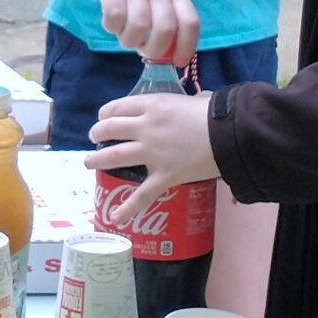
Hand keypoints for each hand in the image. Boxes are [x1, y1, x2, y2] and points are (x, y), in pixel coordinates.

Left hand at [85, 90, 218, 231]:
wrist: (230, 133)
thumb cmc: (217, 114)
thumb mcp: (198, 100)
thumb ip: (192, 102)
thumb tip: (202, 101)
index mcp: (152, 106)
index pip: (117, 107)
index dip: (105, 113)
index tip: (104, 118)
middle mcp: (145, 128)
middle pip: (109, 129)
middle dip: (97, 133)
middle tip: (94, 138)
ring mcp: (152, 153)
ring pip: (114, 156)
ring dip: (96, 160)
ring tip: (87, 163)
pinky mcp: (163, 175)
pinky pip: (142, 195)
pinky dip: (127, 208)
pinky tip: (114, 217)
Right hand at [90, 0, 198, 63]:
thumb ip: (170, 10)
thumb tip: (165, 48)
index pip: (190, 23)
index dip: (187, 48)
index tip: (178, 63)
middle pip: (165, 30)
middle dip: (154, 50)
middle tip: (144, 49)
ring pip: (139, 26)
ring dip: (130, 40)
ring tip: (126, 36)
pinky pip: (114, 14)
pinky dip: (112, 26)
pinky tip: (112, 23)